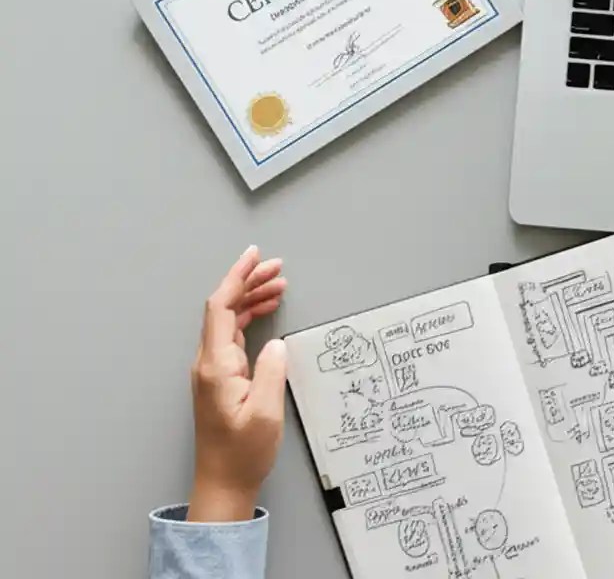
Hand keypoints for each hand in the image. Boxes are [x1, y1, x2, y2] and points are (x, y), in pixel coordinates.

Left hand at [188, 246, 288, 521]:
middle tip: (278, 268)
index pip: (221, 308)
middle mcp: (208, 363)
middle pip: (224, 309)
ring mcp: (212, 371)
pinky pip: (232, 337)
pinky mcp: (220, 379)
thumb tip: (276, 343)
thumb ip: (272, 372)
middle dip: (249, 283)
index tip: (254, 257)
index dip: (236, 278)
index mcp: (216, 366)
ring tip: (279, 286)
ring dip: (251, 299)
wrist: (223, 483)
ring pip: (228, 321)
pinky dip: (250, 319)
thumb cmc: (243, 452)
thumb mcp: (266, 413)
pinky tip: (266, 313)